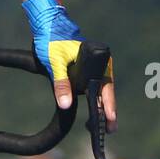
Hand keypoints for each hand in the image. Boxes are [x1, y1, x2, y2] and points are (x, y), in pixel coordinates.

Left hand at [21, 0, 116, 132]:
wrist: (49, 27)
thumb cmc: (52, 41)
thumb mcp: (55, 63)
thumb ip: (61, 83)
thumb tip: (66, 104)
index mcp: (98, 62)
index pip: (106, 89)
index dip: (107, 106)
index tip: (109, 120)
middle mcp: (101, 66)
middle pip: (107, 92)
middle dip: (107, 112)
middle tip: (110, 131)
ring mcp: (96, 69)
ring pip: (103, 92)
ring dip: (102, 108)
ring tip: (103, 127)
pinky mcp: (89, 71)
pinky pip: (96, 88)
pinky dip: (96, 100)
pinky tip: (95, 112)